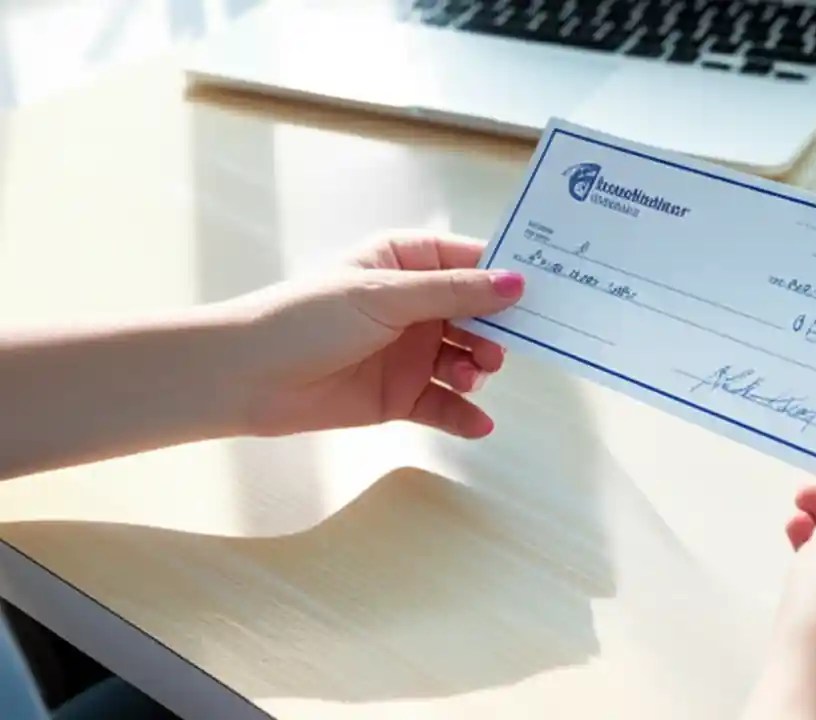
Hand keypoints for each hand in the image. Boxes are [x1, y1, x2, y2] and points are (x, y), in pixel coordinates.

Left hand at [225, 232, 523, 438]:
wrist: (248, 378)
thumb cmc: (309, 318)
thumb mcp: (386, 296)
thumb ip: (455, 293)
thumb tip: (516, 283)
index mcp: (405, 263)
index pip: (470, 262)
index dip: (505, 275)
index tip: (544, 292)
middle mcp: (413, 305)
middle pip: (477, 314)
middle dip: (496, 331)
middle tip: (498, 348)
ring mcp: (408, 352)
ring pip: (466, 360)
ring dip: (478, 370)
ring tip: (470, 378)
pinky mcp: (399, 397)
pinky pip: (445, 405)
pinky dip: (464, 415)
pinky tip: (479, 424)